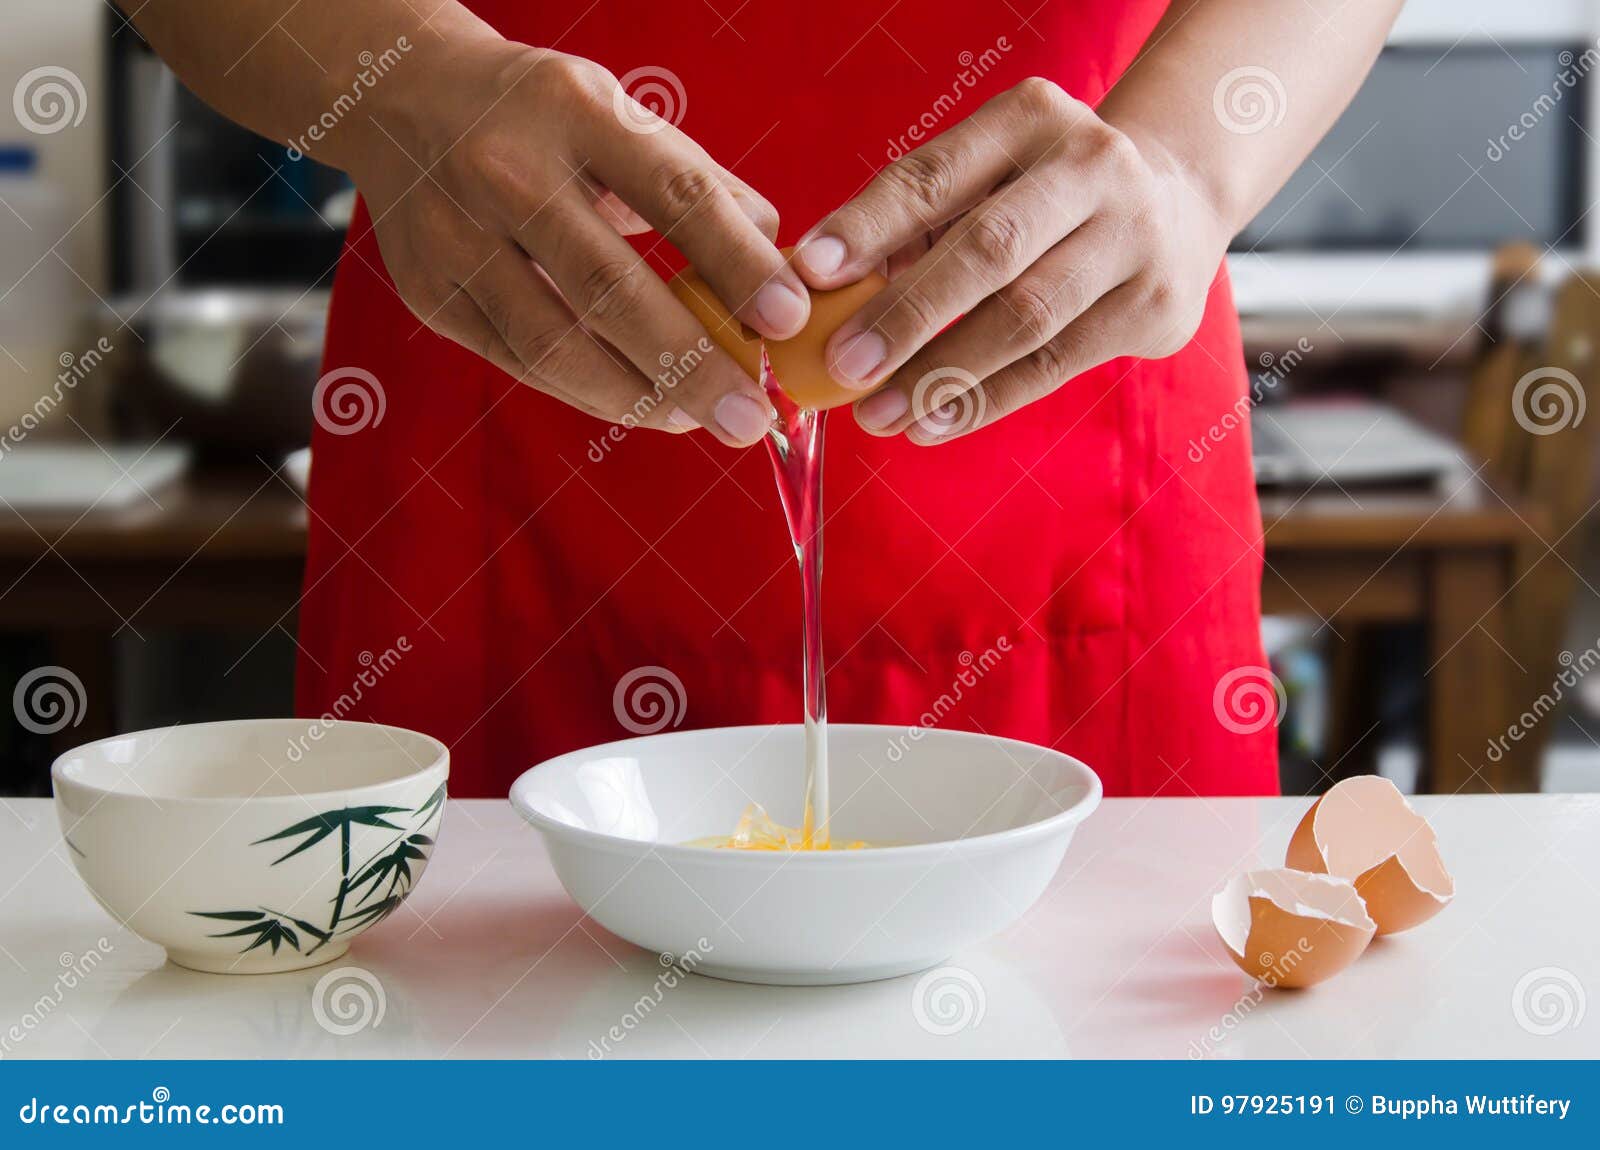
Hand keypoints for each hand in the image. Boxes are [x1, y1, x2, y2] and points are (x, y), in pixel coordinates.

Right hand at [349, 40, 809, 445]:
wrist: (402, 96)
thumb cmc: (542, 116)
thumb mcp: (618, 115)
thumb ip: (700, 185)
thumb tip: (777, 272)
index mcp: (573, 109)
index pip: (675, 193)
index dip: (737, 262)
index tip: (789, 320)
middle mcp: (505, 171)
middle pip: (610, 288)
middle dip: (690, 364)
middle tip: (748, 416)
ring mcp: (456, 238)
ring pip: (556, 344)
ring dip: (638, 397)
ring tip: (697, 420)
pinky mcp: (430, 294)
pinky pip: (520, 363)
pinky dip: (587, 392)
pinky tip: (639, 404)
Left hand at [792, 77, 1227, 444]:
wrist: (1178, 201)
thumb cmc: (1040, 197)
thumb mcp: (984, 180)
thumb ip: (911, 225)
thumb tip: (820, 290)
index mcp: (1031, 118)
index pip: (935, 176)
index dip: (869, 227)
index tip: (810, 273)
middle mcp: (1093, 167)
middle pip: (987, 250)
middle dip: (906, 314)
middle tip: (842, 366)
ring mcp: (1134, 237)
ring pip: (1025, 318)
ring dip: (942, 373)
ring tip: (878, 414)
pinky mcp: (1155, 305)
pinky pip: (1054, 365)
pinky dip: (985, 400)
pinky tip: (931, 423)